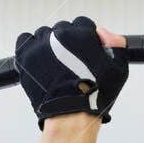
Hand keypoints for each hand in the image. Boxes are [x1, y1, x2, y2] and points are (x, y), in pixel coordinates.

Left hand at [14, 16, 128, 127]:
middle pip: (63, 29)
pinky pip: (25, 41)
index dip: (85, 41)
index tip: (85, 55)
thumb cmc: (95, 98)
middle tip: (71, 66)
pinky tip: (40, 63)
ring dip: (50, 47)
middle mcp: (60, 34)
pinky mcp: (26, 54)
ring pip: (45, 35)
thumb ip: (116, 44)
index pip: (82, 24)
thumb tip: (102, 31)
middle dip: (67, 44)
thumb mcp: (119, 70)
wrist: (71, 118)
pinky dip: (31, 49)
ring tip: (56, 69)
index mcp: (82, 33)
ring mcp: (41, 43)